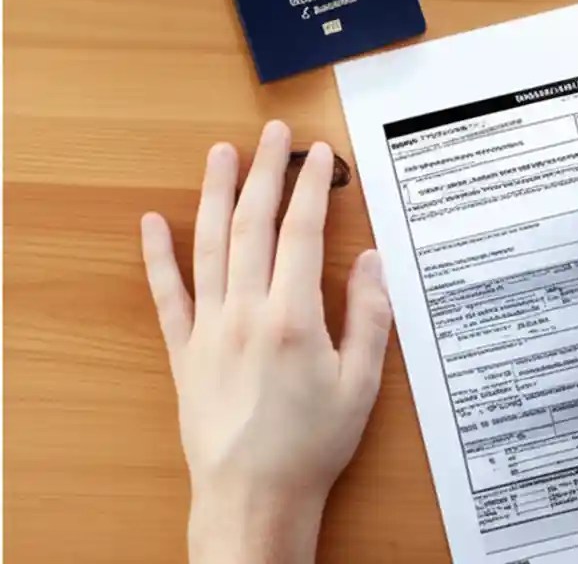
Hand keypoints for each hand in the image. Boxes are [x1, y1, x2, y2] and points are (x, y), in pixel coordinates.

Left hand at [139, 121, 392, 563]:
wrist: (254, 496)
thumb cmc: (313, 445)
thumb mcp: (362, 383)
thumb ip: (369, 316)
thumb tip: (371, 261)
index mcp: (293, 318)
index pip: (300, 233)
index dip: (310, 187)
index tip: (317, 155)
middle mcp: (245, 313)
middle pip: (252, 226)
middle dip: (265, 173)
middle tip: (273, 135)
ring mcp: (209, 330)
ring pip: (208, 247)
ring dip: (215, 195)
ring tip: (221, 154)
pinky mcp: (184, 353)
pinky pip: (168, 296)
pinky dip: (158, 257)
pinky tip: (152, 224)